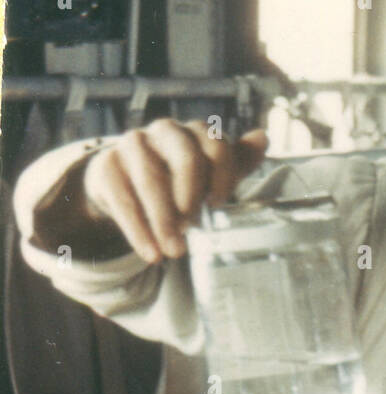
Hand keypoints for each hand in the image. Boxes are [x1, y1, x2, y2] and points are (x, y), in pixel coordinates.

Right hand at [81, 119, 267, 262]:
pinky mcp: (107, 167)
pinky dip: (138, 230)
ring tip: (173, 252)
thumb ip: (237, 160)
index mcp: (194, 134)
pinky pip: (122, 198)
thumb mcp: (209, 173)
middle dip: (190, 196)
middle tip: (192, 228)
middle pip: (184, 157)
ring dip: (163, 220)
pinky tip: (150, 253)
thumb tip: (263, 138)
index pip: (215, 144)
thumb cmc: (176, 178)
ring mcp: (133, 145)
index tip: (219, 204)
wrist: (124, 181)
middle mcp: (164, 132)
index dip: (221, 174)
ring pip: (150, 179)